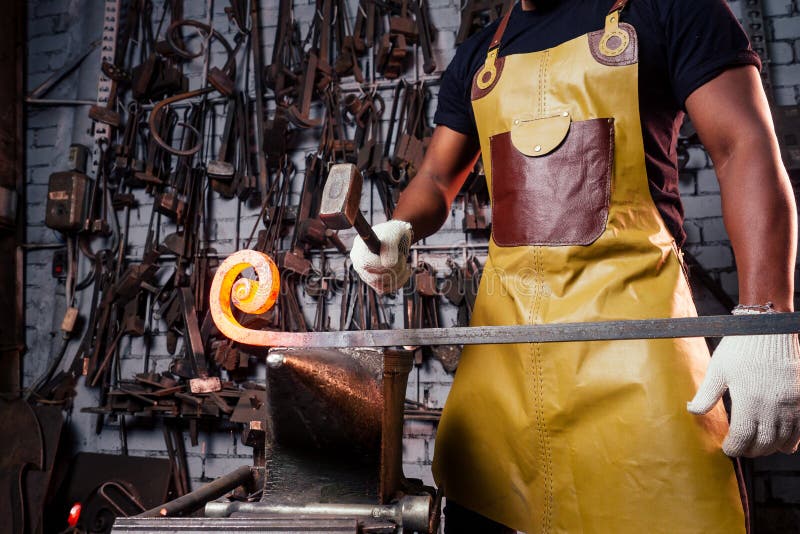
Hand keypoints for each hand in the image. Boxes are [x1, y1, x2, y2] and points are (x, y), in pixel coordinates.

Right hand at [350, 220, 412, 293]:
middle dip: (395, 269)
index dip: (384, 263)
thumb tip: (388, 264)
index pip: (366, 264)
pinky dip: (398, 282)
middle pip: (374, 277)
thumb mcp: (393, 233)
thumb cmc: (393, 232)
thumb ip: (389, 246)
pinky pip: (385, 289)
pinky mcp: (375, 282)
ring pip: (381, 286)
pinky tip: (404, 271)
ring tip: (404, 263)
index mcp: (359, 250)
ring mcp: (366, 275)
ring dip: (399, 276)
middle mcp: (359, 264)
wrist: (397, 238)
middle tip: (403, 257)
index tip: (398, 255)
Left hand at [687, 312, 799, 456]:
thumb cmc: (740, 348)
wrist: (770, 330)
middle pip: (763, 443)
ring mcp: (790, 405)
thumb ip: (706, 394)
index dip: (734, 447)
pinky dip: (791, 443)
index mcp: (748, 400)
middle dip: (750, 451)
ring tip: (757, 448)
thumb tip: (691, 411)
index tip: (727, 449)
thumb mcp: (718, 370)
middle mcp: (772, 406)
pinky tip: (781, 445)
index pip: (742, 437)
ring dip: (769, 449)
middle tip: (741, 450)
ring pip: (782, 440)